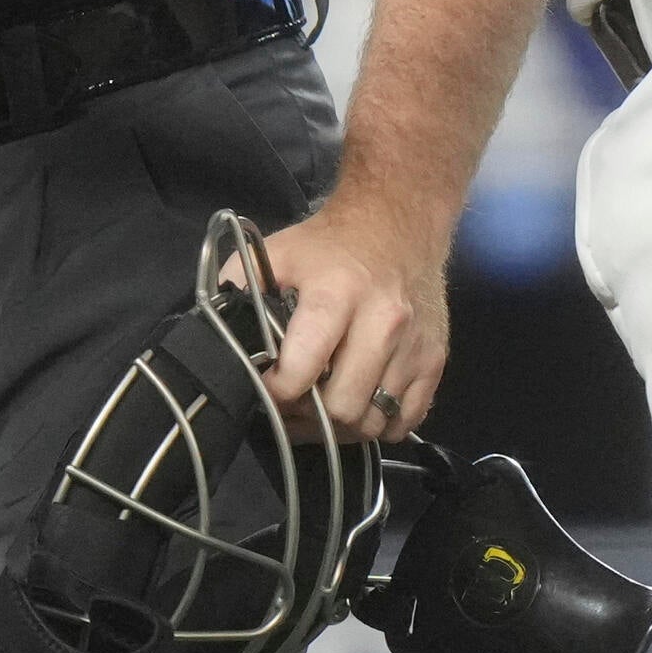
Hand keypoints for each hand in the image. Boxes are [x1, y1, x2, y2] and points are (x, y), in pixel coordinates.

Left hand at [259, 196, 449, 443]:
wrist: (397, 223)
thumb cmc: (329, 246)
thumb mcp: (278, 254)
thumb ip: (240, 289)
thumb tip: (215, 333)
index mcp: (336, 295)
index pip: (302, 371)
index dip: (274, 392)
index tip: (263, 388)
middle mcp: (382, 323)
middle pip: (343, 407)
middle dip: (309, 418)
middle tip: (291, 408)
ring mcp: (414, 345)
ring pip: (375, 422)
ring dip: (342, 428)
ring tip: (320, 412)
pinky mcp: (436, 360)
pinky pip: (406, 421)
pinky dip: (379, 425)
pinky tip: (359, 404)